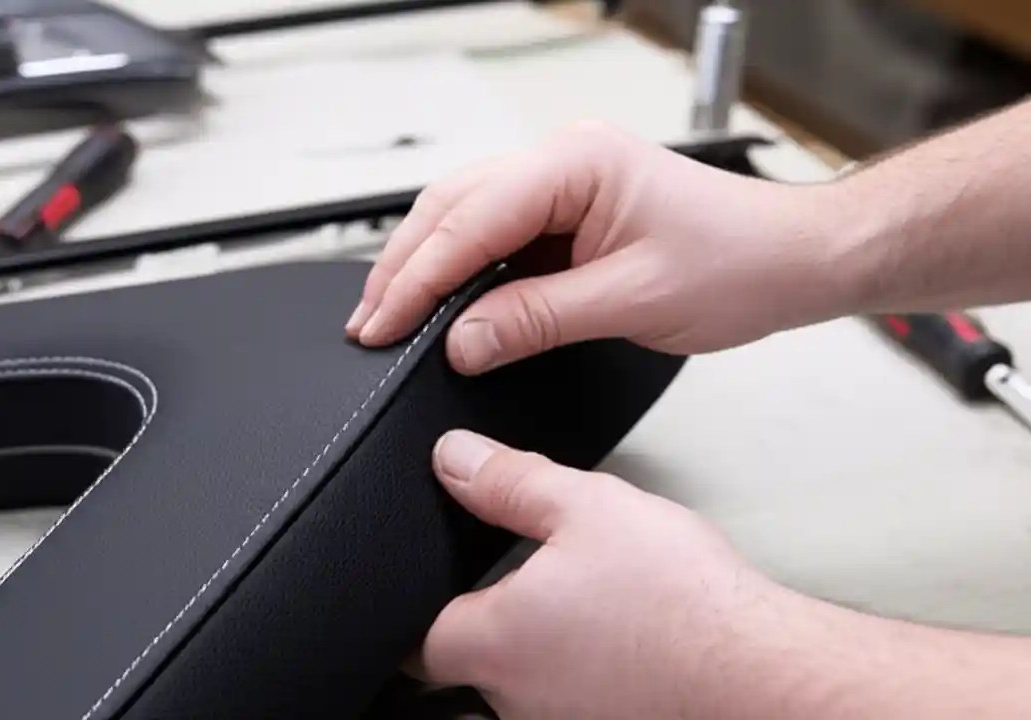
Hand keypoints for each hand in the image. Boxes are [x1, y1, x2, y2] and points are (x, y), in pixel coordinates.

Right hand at [346, 123, 854, 372]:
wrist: (794, 260)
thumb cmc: (739, 263)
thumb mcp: (630, 302)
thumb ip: (535, 319)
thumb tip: (460, 340)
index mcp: (577, 162)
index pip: (471, 219)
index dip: (419, 278)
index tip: (381, 326)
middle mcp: (563, 160)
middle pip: (452, 207)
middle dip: (405, 268)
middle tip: (368, 326)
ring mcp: (563, 182)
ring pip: (465, 218)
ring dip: (425, 269)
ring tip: (387, 319)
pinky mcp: (568, 212)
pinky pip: (496, 237)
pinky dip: (461, 273)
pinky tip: (439, 306)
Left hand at [412, 429, 792, 718]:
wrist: (764, 672)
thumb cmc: (682, 601)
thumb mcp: (587, 507)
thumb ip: (509, 481)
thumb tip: (455, 459)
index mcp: (494, 642)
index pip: (415, 643)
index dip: (416, 610)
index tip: (427, 589)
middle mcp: (518, 700)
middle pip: (473, 663)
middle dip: (492, 620)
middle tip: (531, 576)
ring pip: (529, 681)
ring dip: (545, 645)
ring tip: (593, 602)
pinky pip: (576, 696)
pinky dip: (587, 666)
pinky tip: (626, 635)